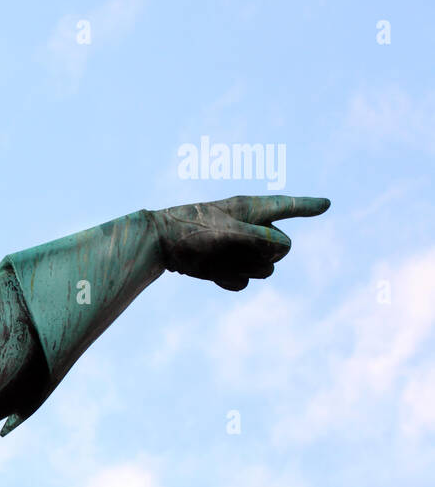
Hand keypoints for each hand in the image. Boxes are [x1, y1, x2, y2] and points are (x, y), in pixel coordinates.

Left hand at [152, 195, 329, 290]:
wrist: (160, 244)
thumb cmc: (192, 229)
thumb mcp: (229, 230)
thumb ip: (260, 238)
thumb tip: (283, 248)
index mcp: (251, 209)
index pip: (287, 206)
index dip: (307, 206)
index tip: (326, 204)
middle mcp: (250, 229)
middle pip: (282, 249)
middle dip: (264, 253)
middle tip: (232, 245)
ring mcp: (240, 251)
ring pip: (265, 270)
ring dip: (245, 268)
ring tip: (218, 257)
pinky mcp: (227, 268)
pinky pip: (243, 283)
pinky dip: (230, 280)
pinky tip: (211, 271)